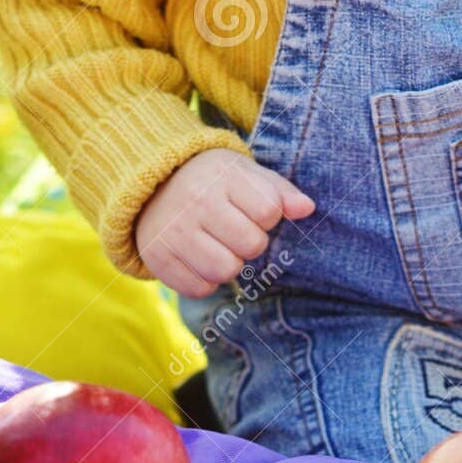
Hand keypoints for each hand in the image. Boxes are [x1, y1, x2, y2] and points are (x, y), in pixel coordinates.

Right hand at [135, 148, 314, 295]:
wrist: (152, 188)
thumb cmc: (212, 182)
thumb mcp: (245, 174)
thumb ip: (279, 191)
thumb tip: (308, 208)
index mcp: (221, 175)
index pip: (270, 211)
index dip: (268, 216)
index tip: (251, 209)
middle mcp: (195, 202)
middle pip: (252, 245)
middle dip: (251, 242)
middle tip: (234, 230)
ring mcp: (174, 231)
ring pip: (227, 270)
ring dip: (230, 264)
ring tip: (218, 245)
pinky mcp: (157, 258)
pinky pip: (199, 288)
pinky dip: (205, 280)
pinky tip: (199, 258)